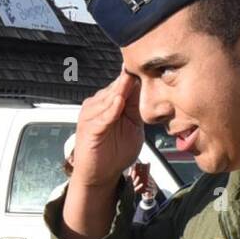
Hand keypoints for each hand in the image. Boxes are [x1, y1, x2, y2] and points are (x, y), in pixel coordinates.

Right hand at [73, 71, 143, 190]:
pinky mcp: (88, 126)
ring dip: (122, 91)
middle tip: (145, 64)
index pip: (126, 82)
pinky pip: (102, 116)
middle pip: (118, 86)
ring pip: (109, 97)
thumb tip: (148, 87)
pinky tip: (119, 102)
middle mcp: (99, 102)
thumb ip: (137, 108)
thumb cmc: (116, 152)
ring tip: (133, 79)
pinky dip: (111, 110)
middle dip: (130, 80)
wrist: (99, 175)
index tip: (151, 63)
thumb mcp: (134, 126)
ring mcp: (92, 113)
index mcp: (111, 100)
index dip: (138, 75)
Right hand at [130, 161, 153, 199]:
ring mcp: (130, 188)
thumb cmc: (128, 192)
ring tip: (138, 176)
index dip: (130, 171)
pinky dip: (139, 186)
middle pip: (131, 178)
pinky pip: (136, 189)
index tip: (132, 166)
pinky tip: (142, 184)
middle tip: (134, 168)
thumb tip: (137, 175)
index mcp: (127, 183)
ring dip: (136, 180)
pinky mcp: (133, 192)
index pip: (129, 176)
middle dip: (133, 173)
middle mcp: (128, 185)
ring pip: (134, 183)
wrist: (126, 200)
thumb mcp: (128, 186)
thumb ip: (131, 181)